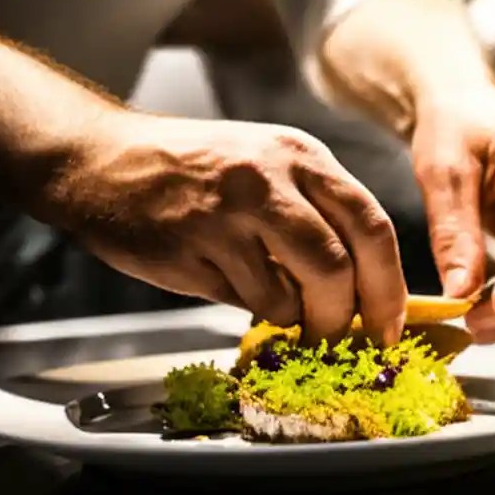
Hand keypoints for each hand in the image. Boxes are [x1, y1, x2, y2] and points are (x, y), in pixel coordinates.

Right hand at [45, 113, 406, 343]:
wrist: (103, 159)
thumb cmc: (195, 172)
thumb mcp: (268, 168)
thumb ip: (317, 217)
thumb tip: (364, 292)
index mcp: (303, 156)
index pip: (373, 227)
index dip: (389, 286)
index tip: (390, 324)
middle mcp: (271, 178)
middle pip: (340, 266)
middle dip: (347, 316)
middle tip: (340, 338)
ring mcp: (228, 212)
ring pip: (292, 294)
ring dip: (293, 318)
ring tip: (272, 302)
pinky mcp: (191, 247)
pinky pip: (244, 301)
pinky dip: (250, 309)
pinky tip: (228, 282)